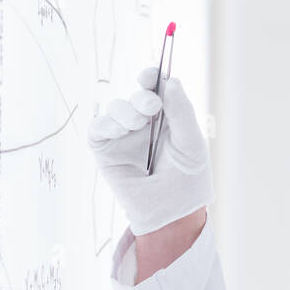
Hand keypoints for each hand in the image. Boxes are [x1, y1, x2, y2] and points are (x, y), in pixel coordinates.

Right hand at [87, 66, 213, 235]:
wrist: (172, 214)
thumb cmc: (187, 180)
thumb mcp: (192, 144)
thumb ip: (182, 113)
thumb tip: (172, 81)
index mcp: (166, 117)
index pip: (155, 88)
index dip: (151, 76)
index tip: (150, 74)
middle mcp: (143, 122)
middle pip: (136, 96)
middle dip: (142, 97)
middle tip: (152, 106)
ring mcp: (123, 136)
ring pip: (116, 108)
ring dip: (126, 111)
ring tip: (138, 126)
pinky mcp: (106, 150)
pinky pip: (98, 127)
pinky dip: (106, 124)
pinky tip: (120, 130)